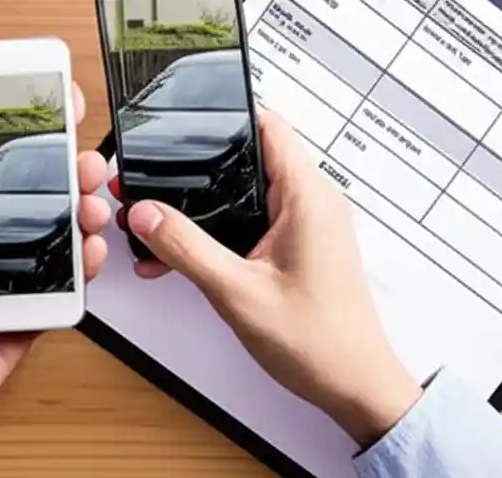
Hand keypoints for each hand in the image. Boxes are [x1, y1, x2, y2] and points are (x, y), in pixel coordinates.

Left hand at [0, 84, 111, 475]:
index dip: (13, 144)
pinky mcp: (23, 323)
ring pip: (52, 241)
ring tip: (93, 201)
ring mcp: (1, 286)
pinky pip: (60, 291)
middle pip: (29, 202)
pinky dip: (83, 270)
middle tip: (84, 158)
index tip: (42, 114)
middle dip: (63, 174)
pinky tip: (92, 250)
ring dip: (80, 216)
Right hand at [122, 112, 420, 446]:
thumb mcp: (237, 292)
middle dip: (199, 169)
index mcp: (307, 197)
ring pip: (246, 194)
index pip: (266, 125)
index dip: (224, 115)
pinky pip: (254, 222)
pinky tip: (188, 255)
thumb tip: (147, 214)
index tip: (181, 123)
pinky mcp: (300, 246)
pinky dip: (220, 232)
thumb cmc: (320, 343)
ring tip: (162, 224)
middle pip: (249, 157)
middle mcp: (313, 203)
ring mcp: (308, 225)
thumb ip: (186, 248)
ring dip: (205, 208)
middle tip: (155, 181)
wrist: (355, 386)